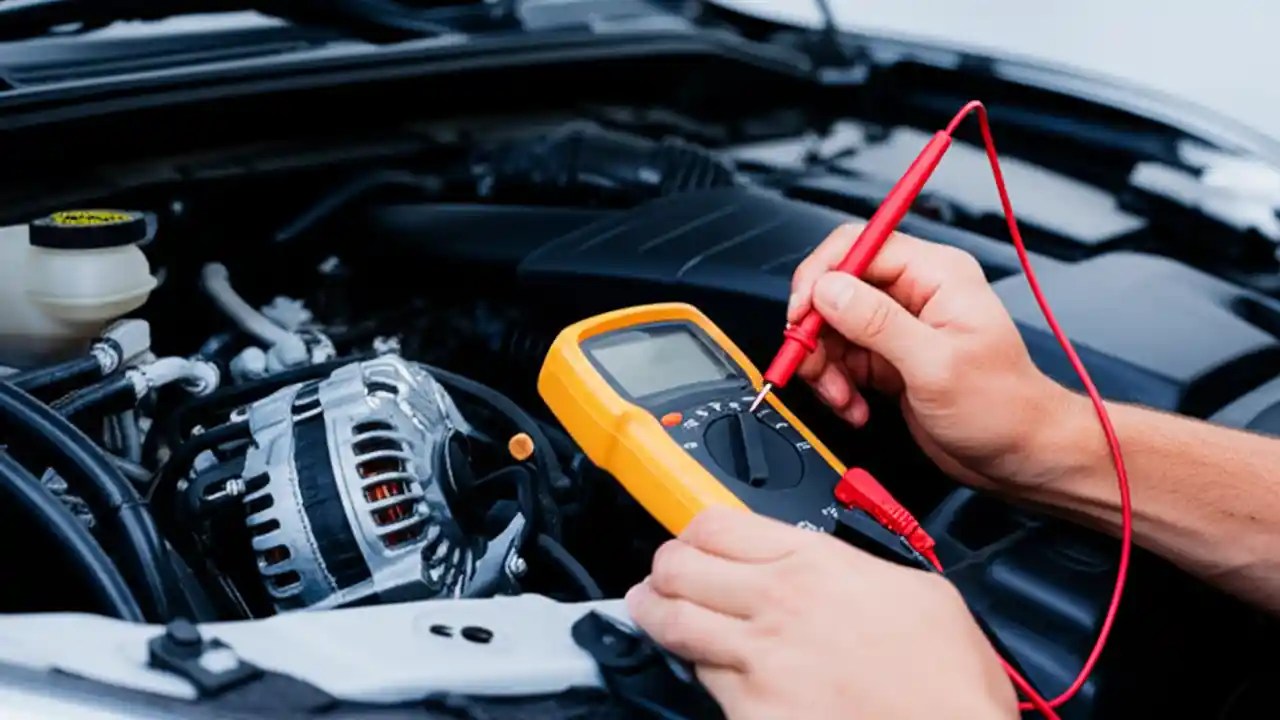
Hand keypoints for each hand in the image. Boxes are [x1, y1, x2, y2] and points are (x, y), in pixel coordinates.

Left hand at [626, 507, 1016, 719]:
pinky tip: (716, 671)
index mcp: (816, 564)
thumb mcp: (916, 589)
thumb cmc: (948, 681)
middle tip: (662, 575)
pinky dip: (705, 675)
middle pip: (678, 569)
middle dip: (663, 570)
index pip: (716, 526)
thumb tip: (823, 564)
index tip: (691, 539)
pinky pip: (705, 685)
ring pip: (675, 626)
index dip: (693, 531)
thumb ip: (852, 567)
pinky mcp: (750, 715)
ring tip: (654, 610)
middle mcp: (777, 605)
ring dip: (660, 616)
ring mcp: (758, 664)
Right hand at [787, 223, 1080, 489]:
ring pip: (832, 328)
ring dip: (825, 366)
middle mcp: (915, 293)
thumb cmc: (1003, 408)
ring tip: (840, 397)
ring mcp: (899, 327)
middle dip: (816, 331)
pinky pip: (842, 360)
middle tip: (811, 364)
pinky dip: (837, 386)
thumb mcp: (936, 365)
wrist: (1020, 455)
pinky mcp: (888, 359)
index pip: (859, 247)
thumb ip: (877, 323)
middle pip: (836, 289)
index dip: (820, 276)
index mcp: (936, 275)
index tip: (801, 314)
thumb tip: (829, 290)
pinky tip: (854, 406)